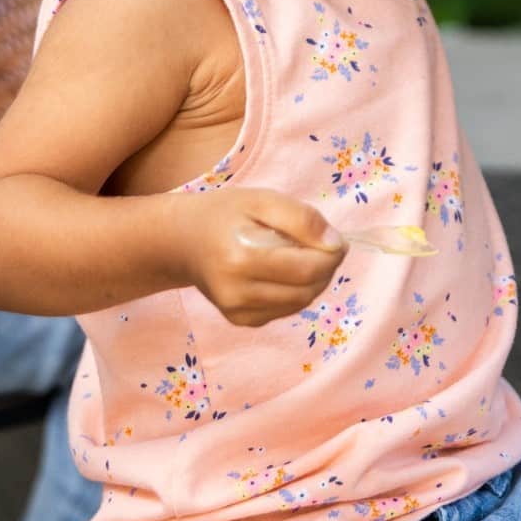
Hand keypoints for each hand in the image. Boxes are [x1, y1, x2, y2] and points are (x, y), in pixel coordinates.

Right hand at [179, 188, 345, 326]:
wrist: (184, 241)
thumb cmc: (225, 214)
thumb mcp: (262, 199)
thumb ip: (302, 218)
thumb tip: (336, 244)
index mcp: (242, 257)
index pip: (307, 269)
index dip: (332, 255)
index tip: (335, 239)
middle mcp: (237, 291)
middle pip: (307, 290)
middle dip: (326, 269)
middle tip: (322, 246)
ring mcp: (237, 311)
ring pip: (300, 303)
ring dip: (314, 281)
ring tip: (301, 256)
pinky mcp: (240, 320)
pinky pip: (285, 310)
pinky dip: (295, 292)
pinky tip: (283, 273)